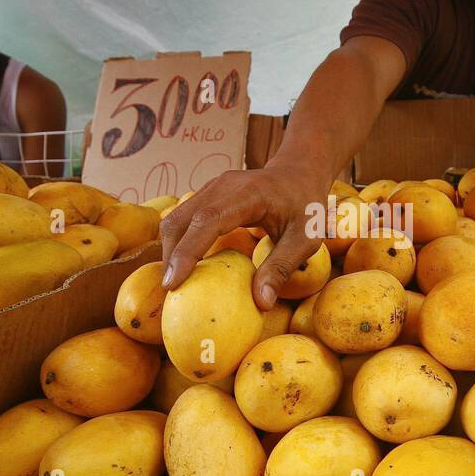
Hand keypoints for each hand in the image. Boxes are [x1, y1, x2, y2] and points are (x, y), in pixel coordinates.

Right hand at [160, 159, 334, 310]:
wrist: (299, 172)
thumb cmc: (305, 206)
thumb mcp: (305, 238)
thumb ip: (282, 267)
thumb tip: (262, 303)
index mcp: (247, 194)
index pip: (206, 221)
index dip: (187, 252)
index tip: (173, 282)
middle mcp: (222, 186)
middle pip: (181, 219)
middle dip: (170, 256)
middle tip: (169, 292)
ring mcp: (211, 188)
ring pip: (176, 218)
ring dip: (170, 250)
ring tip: (173, 282)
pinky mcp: (207, 195)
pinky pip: (183, 218)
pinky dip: (177, 242)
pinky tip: (182, 266)